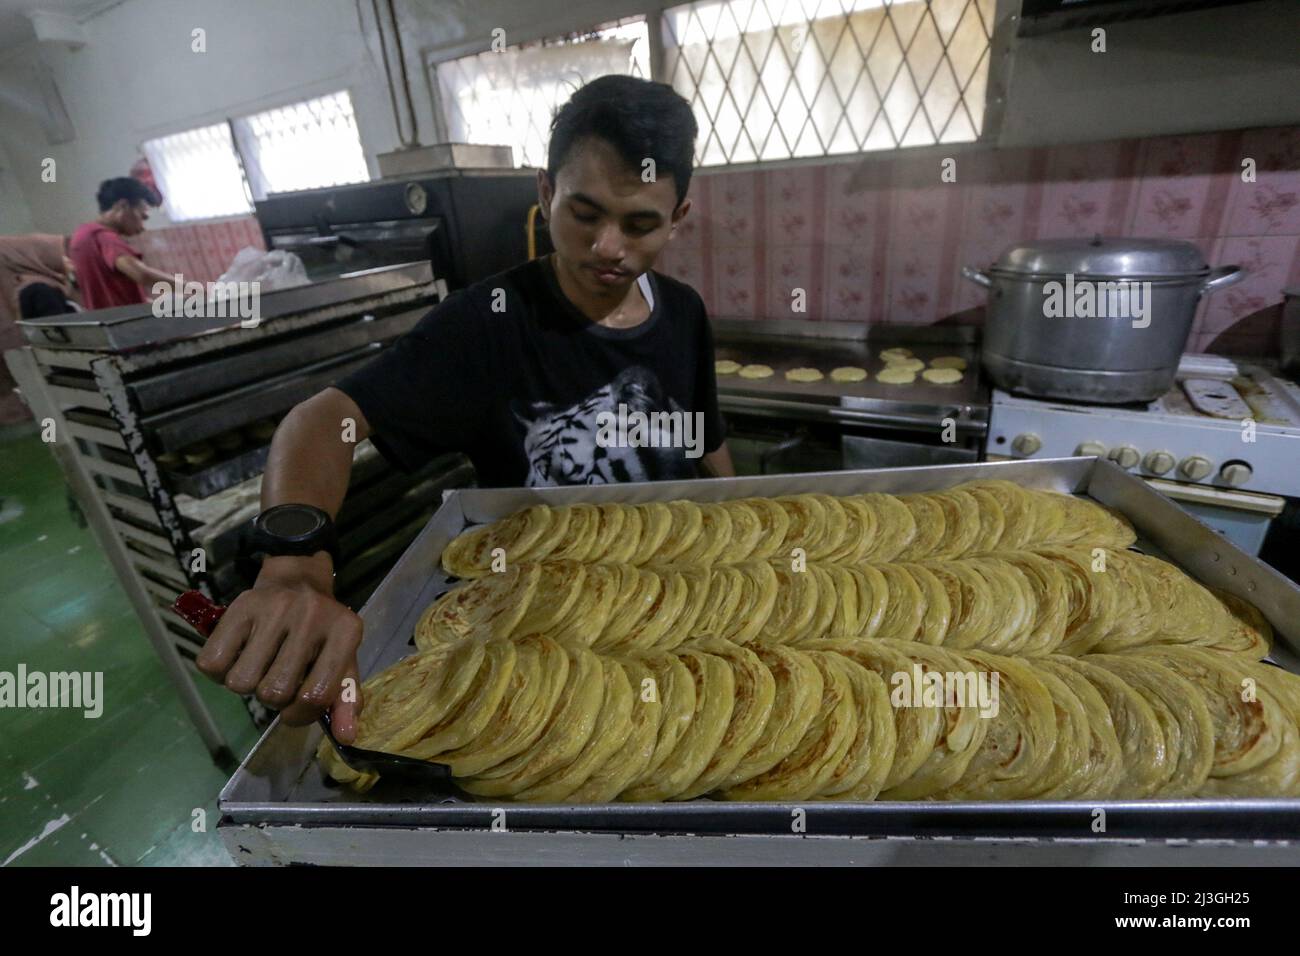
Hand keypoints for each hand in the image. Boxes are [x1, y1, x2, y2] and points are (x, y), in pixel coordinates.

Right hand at [195, 553, 362, 741]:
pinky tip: (238, 656)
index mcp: (345, 630)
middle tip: (277, 679)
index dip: (299, 716)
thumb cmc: (322, 632)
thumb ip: (345, 700)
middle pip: (274, 693)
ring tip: (260, 666)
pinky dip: (219, 671)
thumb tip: (346, 737)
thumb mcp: (343, 662)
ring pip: (241, 682)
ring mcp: (275, 607)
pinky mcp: (240, 605)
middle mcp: (312, 614)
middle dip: (272, 699)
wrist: (297, 580)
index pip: (314, 696)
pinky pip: (212, 663)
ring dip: (246, 685)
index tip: (294, 709)